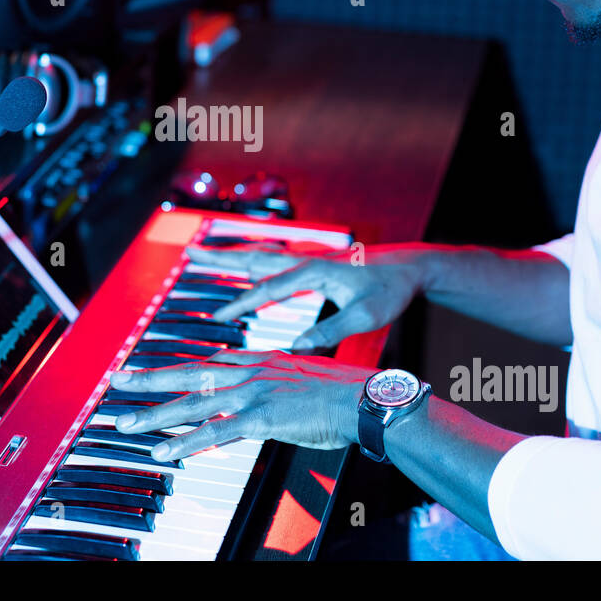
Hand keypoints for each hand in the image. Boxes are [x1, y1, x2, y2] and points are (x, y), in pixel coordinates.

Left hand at [110, 351, 373, 458]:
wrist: (366, 399)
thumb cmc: (346, 392)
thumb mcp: (306, 379)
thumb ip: (282, 385)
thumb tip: (272, 398)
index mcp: (264, 360)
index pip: (212, 360)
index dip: (181, 365)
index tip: (157, 368)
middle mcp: (252, 371)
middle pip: (189, 372)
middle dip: (150, 377)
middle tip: (117, 379)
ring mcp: (254, 393)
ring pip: (192, 402)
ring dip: (154, 414)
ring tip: (124, 422)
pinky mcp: (260, 417)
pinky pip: (213, 431)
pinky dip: (185, 441)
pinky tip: (163, 450)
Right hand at [187, 243, 427, 350]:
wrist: (411, 266)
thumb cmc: (391, 290)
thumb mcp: (365, 316)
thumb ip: (332, 331)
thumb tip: (300, 349)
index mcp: (314, 272)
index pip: (268, 288)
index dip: (241, 303)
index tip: (217, 317)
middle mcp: (306, 261)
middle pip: (254, 259)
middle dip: (221, 258)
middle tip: (189, 252)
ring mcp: (309, 258)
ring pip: (261, 254)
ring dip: (232, 254)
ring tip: (204, 253)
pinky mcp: (314, 261)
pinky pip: (274, 258)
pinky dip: (252, 258)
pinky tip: (246, 262)